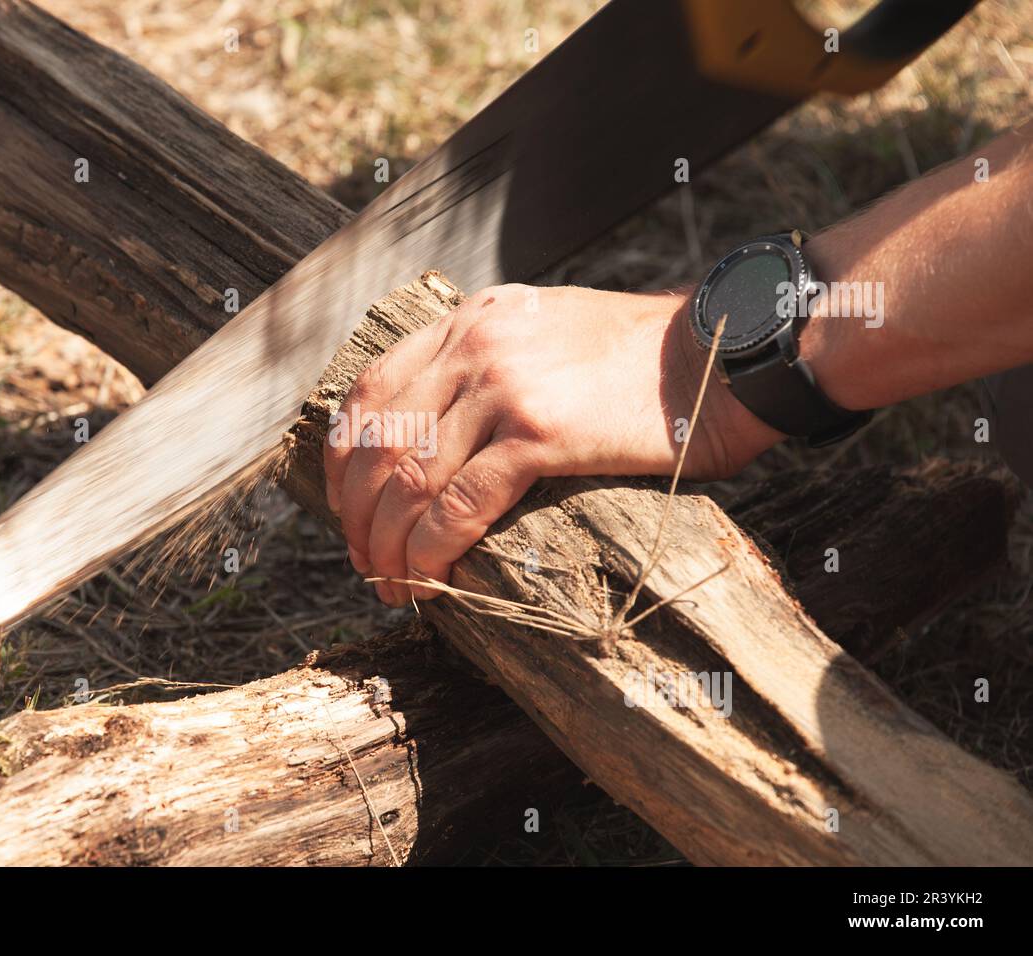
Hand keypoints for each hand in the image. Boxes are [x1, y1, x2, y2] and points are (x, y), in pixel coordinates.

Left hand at [322, 283, 780, 605]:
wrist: (724, 352)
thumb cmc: (644, 359)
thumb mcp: (548, 332)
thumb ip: (492, 362)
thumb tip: (446, 433)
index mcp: (470, 321)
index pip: (370, 391)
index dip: (343, 462)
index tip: (348, 509)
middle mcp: (474, 345)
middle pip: (378, 441)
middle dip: (359, 515)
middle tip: (364, 562)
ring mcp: (504, 385)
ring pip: (410, 478)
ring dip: (389, 545)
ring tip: (391, 585)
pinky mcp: (541, 433)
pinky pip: (460, 505)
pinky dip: (433, 552)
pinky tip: (429, 582)